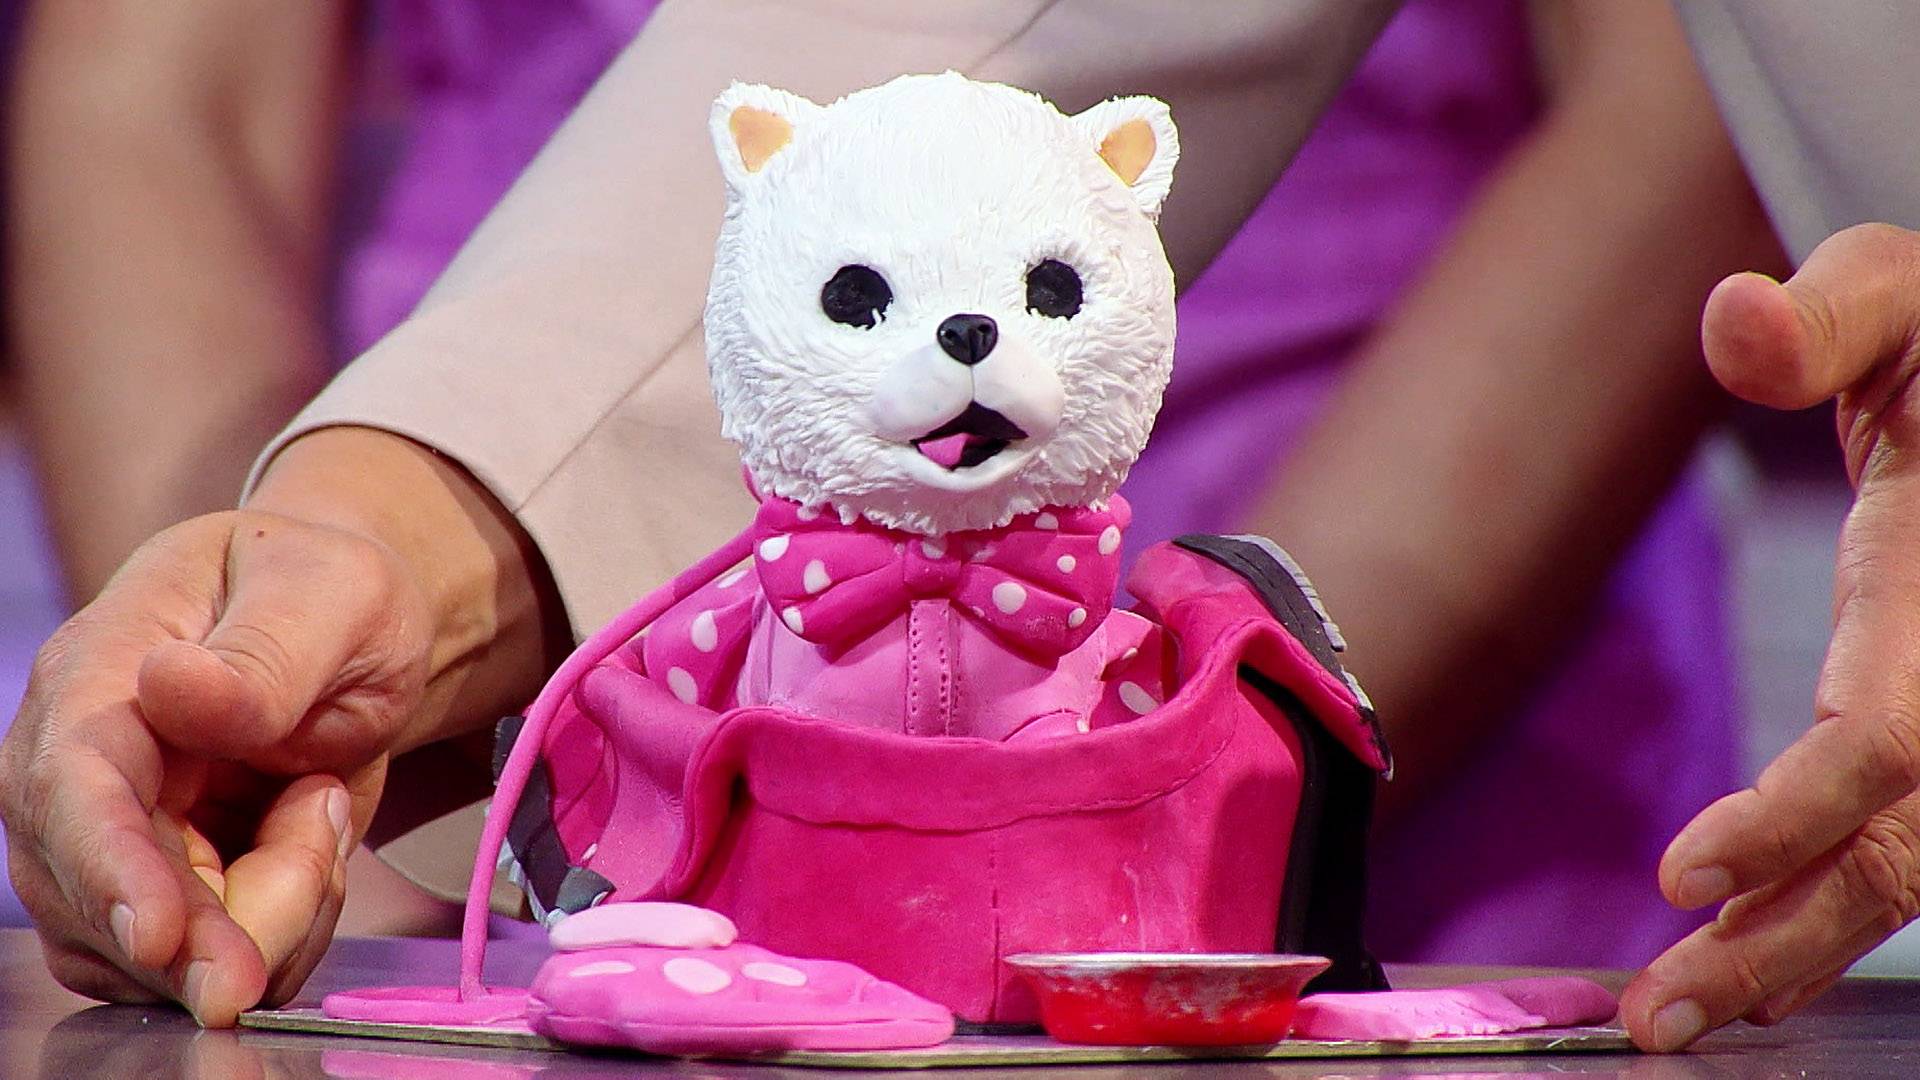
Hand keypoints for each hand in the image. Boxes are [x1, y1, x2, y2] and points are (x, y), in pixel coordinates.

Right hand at [0, 510, 430, 1025]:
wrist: (351, 630)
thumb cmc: (332, 595)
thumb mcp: (332, 597)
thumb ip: (264, 655)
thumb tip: (171, 685)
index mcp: (100, 671)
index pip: (72, 787)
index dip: (110, 871)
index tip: (163, 939)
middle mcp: (78, 766)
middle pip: (103, 897)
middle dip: (207, 934)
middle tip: (320, 884)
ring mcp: (109, 837)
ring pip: (152, 952)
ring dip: (268, 919)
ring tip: (323, 807)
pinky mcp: (155, 890)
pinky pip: (199, 964)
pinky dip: (278, 937)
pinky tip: (315, 853)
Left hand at [1621, 223, 1919, 1049]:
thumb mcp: (1908, 289)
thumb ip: (1830, 312)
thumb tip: (1735, 319)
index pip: (1886, 738)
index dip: (1794, 817)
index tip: (1680, 874)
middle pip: (1904, 850)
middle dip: (1785, 941)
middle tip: (1661, 1017)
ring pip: (1916, 873)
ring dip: (1801, 952)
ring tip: (1683, 1016)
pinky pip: (1916, 846)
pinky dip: (1831, 907)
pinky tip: (1753, 957)